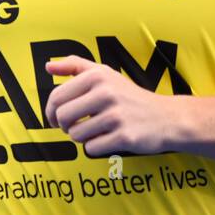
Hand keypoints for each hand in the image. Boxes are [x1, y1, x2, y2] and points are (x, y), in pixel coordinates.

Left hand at [43, 56, 179, 156]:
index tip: (56, 118)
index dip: (51, 111)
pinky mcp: (124, 136)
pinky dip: (95, 146)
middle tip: (74, 126)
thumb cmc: (130, 96)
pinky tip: (108, 138)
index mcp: (97, 75)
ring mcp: (116, 115)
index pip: (56, 97)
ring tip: (95, 130)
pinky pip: (91, 148)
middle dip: (64, 126)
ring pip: (76, 135)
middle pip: (62, 117)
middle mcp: (106, 93)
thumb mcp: (105, 73)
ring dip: (81, 137)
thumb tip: (48, 66)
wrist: (167, 117)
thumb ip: (75, 66)